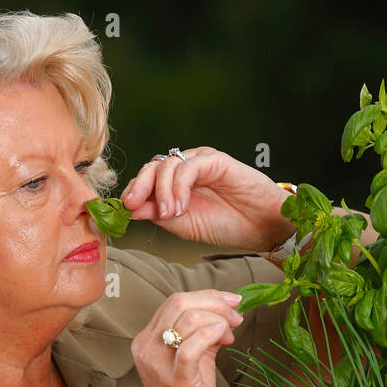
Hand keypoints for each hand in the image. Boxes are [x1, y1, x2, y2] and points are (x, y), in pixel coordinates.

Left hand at [119, 148, 294, 251]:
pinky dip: (178, 187)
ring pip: (167, 165)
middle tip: (132, 205)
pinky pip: (187, 166)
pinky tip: (180, 206)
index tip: (123, 209)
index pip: (147, 179)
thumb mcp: (184, 226)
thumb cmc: (229, 225)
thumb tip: (131, 210)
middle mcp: (186, 168)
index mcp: (177, 183)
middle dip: (139, 186)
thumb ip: (159, 215)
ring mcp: (200, 161)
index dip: (133, 191)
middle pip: (152, 167)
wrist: (263, 227)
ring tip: (168, 213)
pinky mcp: (215, 159)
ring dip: (161, 191)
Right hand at [131, 288, 243, 386]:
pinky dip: (211, 333)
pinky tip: (225, 336)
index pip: (174, 302)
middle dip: (215, 303)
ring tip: (232, 332)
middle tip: (236, 315)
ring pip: (187, 318)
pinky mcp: (176, 379)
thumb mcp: (194, 362)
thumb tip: (222, 315)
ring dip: (218, 318)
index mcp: (146, 342)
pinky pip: (191, 344)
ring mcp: (158, 364)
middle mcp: (147, 349)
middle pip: (179, 303)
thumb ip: (203, 335)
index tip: (231, 303)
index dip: (207, 297)